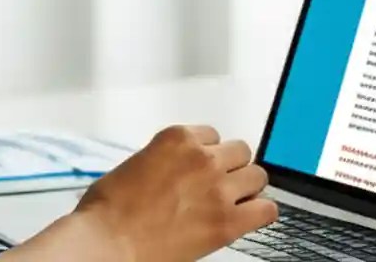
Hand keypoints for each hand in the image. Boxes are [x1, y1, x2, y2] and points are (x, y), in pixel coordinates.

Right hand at [74, 125, 276, 261]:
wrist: (108, 241)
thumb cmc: (109, 209)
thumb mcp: (135, 164)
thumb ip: (164, 160)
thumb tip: (176, 172)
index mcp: (177, 139)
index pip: (212, 135)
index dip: (207, 152)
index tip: (201, 165)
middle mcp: (202, 158)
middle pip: (240, 151)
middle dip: (230, 166)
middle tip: (218, 182)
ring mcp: (219, 189)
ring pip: (257, 176)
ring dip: (246, 187)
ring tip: (232, 200)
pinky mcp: (228, 222)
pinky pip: (267, 210)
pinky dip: (260, 212)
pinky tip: (247, 216)